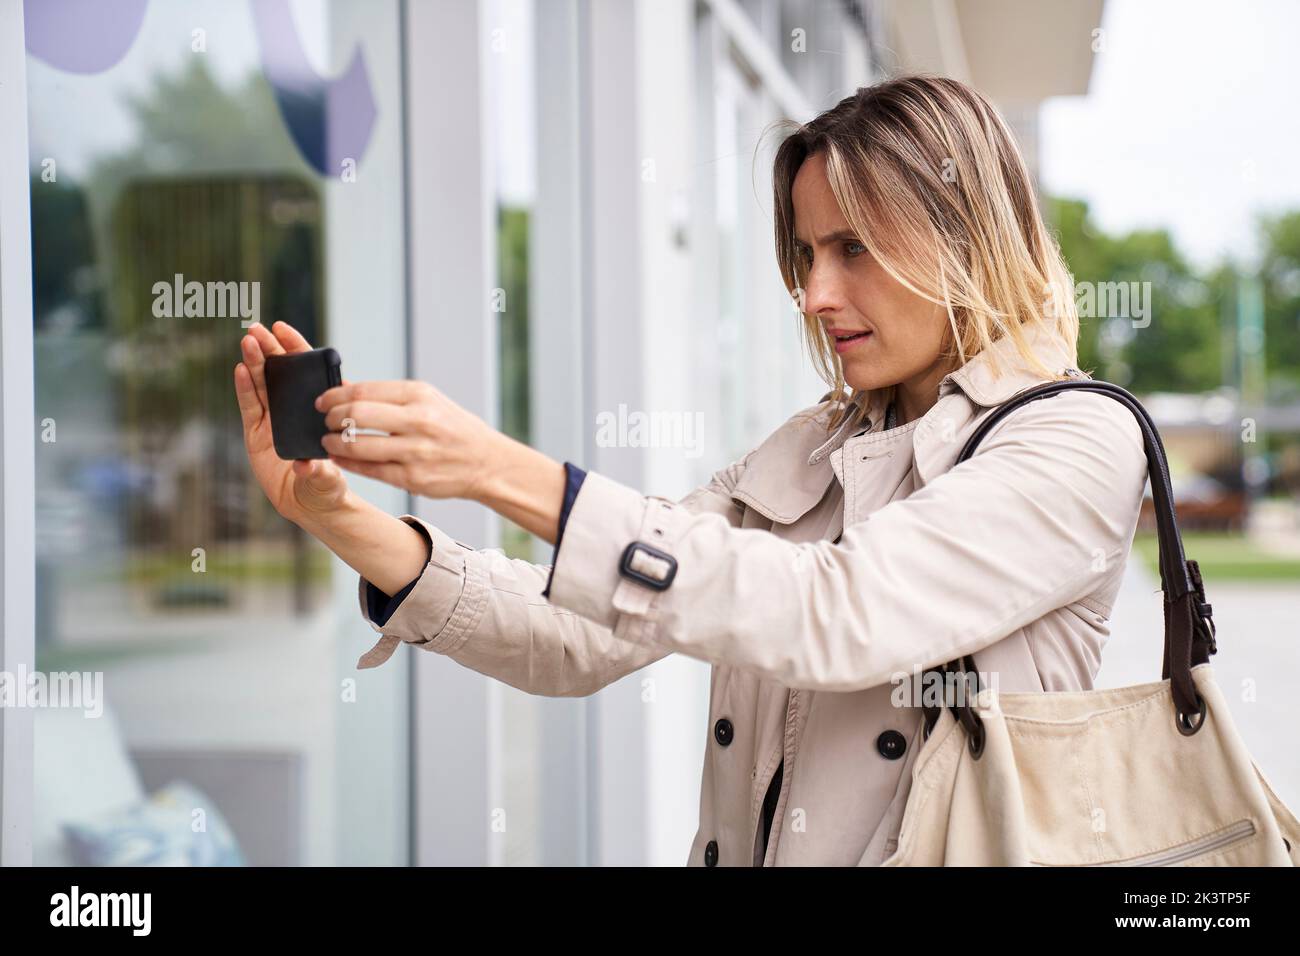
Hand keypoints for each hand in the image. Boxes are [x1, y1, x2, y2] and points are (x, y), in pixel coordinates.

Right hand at [234, 321, 351, 528]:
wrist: (307, 502)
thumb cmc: (326, 487)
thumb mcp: (328, 482)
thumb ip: (319, 473)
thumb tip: (307, 465)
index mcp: (320, 410)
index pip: (309, 372)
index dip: (296, 348)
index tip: (283, 328)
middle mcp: (296, 409)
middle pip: (282, 372)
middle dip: (270, 349)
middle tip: (256, 329)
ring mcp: (276, 418)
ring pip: (264, 384)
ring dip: (255, 362)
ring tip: (247, 341)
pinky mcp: (257, 431)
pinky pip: (250, 406)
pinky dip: (245, 389)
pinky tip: (240, 370)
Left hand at [316, 379, 501, 501]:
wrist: (487, 463)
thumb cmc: (453, 428)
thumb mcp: (428, 401)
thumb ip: (387, 397)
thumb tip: (345, 388)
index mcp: (420, 395)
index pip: (364, 391)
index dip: (334, 396)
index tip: (322, 402)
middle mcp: (419, 420)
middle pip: (357, 415)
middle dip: (332, 419)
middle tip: (325, 422)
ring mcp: (416, 451)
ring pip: (358, 445)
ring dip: (335, 443)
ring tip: (328, 441)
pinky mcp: (413, 478)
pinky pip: (370, 470)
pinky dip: (349, 463)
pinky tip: (341, 457)